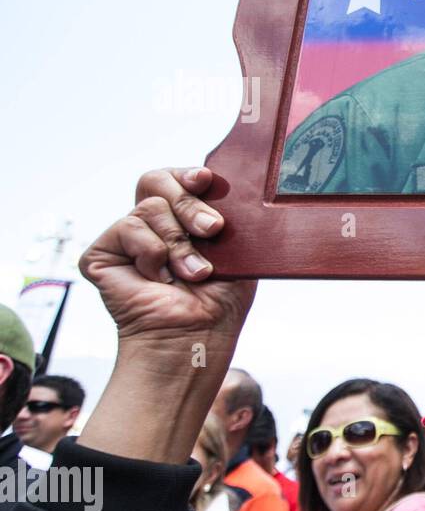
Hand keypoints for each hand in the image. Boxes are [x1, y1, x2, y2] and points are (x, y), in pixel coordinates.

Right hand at [74, 167, 256, 463]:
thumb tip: (232, 185)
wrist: (196, 335)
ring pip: (149, 207)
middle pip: (157, 182)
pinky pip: (127, 228)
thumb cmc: (220, 301)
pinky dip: (151, 252)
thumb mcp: (237, 250)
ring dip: (180, 244)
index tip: (206, 179)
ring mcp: (125, 240)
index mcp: (182, 220)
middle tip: (212, 229)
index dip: (188, 175)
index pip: (177, 179)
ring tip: (194, 273)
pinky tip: (158, 278)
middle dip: (189, 204)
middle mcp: (152, 226)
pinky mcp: (100, 255)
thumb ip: (229, 215)